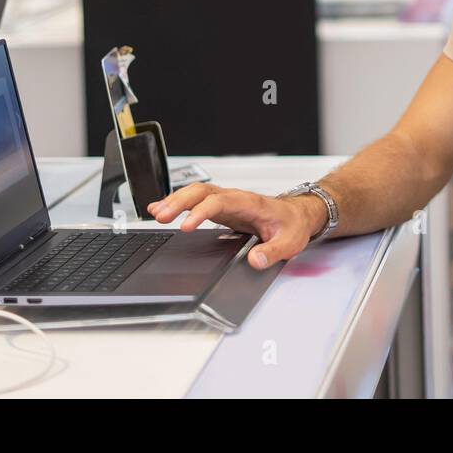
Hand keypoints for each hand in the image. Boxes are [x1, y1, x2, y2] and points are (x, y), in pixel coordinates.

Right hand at [146, 184, 321, 269]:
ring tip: (155, 213)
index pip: (220, 202)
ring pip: (196, 193)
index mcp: (249, 203)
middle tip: (161, 216)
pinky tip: (161, 209)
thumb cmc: (292, 224)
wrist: (297, 215)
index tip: (186, 226)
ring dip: (175, 200)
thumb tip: (255, 260)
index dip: (201, 212)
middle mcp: (235, 198)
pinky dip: (178, 203)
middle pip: (202, 192)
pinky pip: (196, 201)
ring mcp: (226, 202)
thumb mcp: (290, 242)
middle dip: (180, 202)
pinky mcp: (221, 208)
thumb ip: (273, 252)